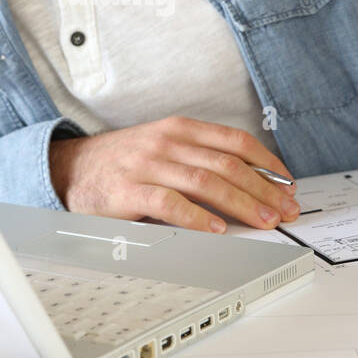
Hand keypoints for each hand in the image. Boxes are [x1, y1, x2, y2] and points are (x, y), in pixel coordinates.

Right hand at [48, 115, 299, 234]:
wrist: (69, 168)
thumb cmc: (123, 163)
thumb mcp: (163, 148)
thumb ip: (199, 159)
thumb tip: (250, 184)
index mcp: (180, 128)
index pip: (235, 142)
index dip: (268, 163)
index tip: (287, 184)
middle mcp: (167, 142)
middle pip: (228, 165)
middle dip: (264, 190)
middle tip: (285, 210)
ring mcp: (147, 165)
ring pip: (206, 183)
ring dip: (242, 205)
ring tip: (264, 222)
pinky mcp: (129, 191)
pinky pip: (170, 204)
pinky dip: (197, 218)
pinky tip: (216, 230)